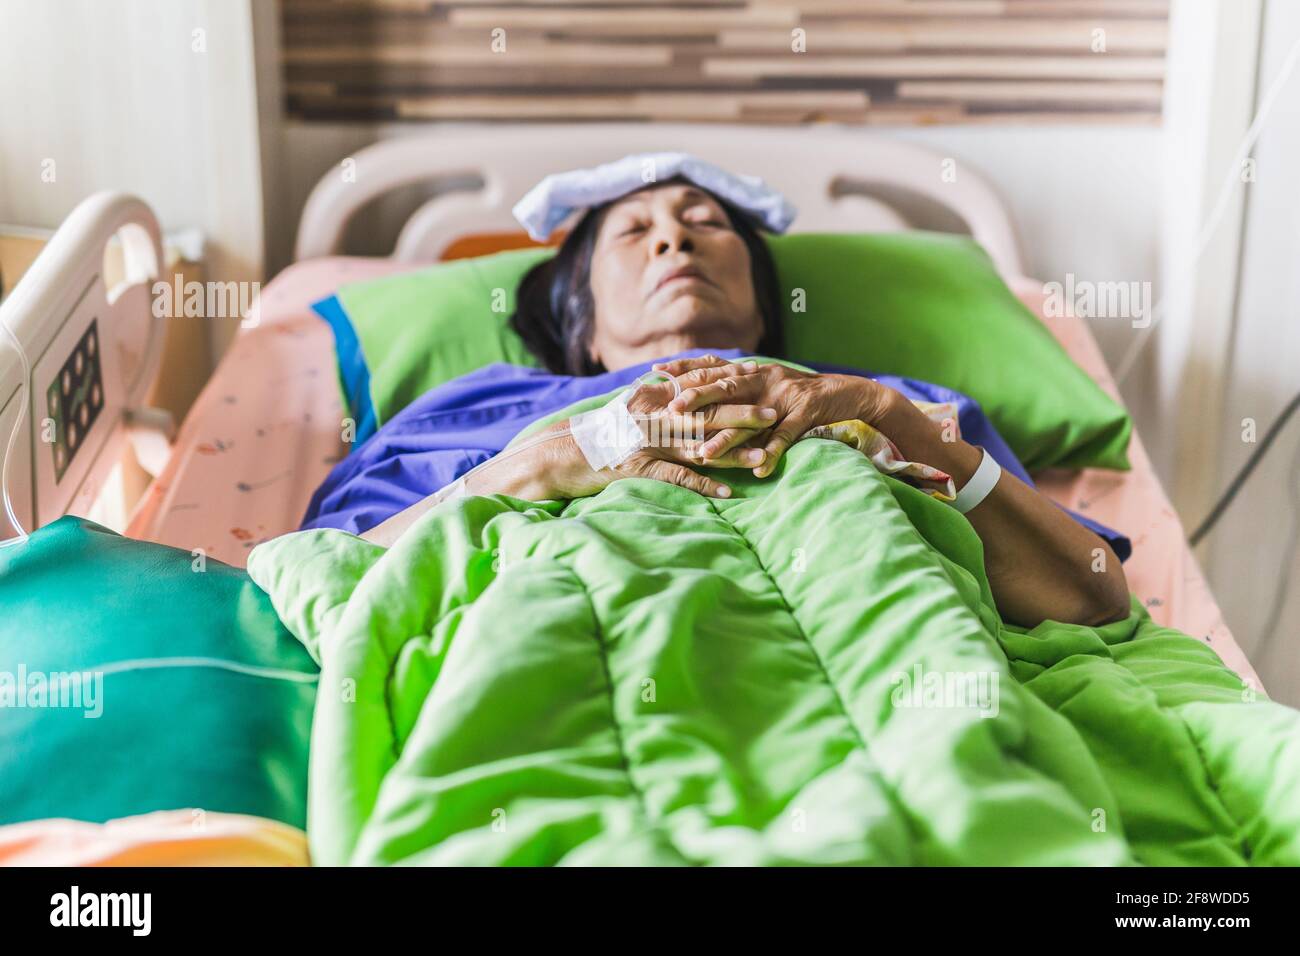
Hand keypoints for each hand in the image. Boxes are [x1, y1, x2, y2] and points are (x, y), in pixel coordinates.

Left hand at [657, 355, 901, 476]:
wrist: (846, 393)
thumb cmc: (800, 394)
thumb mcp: (766, 384)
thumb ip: (738, 386)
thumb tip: (700, 388)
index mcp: (752, 371)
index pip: (713, 366)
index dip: (686, 368)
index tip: (657, 371)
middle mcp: (765, 378)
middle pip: (725, 386)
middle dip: (697, 397)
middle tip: (671, 411)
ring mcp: (785, 396)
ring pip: (751, 417)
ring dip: (727, 437)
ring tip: (703, 454)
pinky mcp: (806, 414)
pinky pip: (785, 437)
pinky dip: (772, 453)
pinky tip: (758, 469)